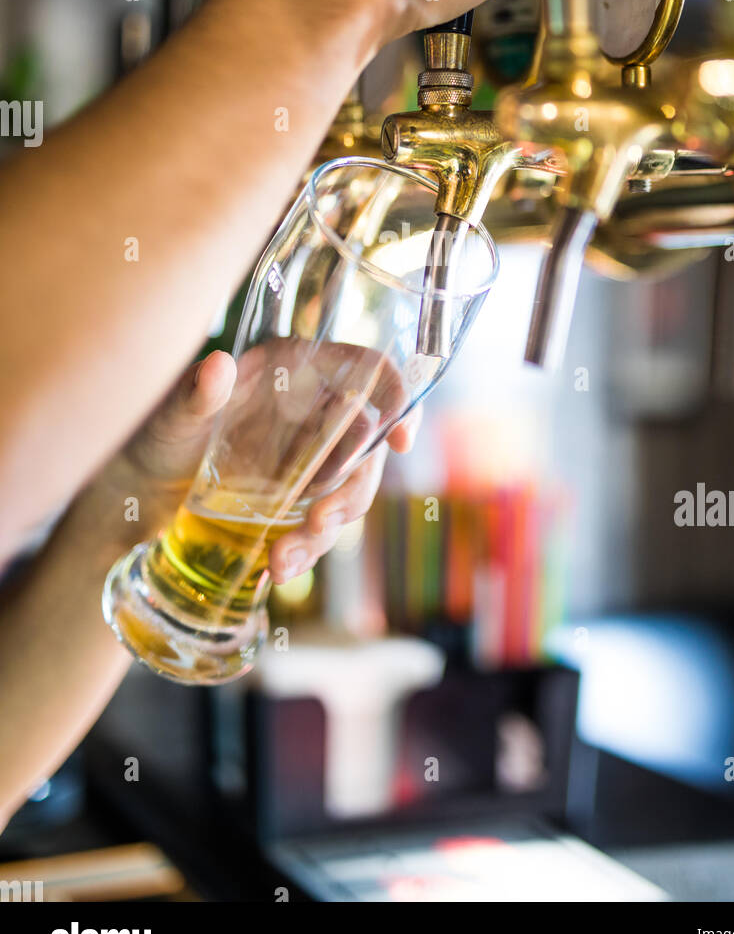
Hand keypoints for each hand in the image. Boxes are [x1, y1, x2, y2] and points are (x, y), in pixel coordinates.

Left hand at [101, 349, 418, 582]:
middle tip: (321, 522)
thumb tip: (216, 366)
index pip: (365, 370)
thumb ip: (194, 395)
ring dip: (329, 528)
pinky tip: (278, 567)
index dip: (396, 397)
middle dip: (353, 489)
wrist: (133, 496)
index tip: (400, 438)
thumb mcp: (168, 417)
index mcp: (293, 369)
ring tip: (285, 557)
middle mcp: (310, 411)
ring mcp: (308, 459)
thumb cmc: (152, 436)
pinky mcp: (296, 503)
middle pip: (367, 445)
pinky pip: (321, 526)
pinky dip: (307, 550)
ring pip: (349, 491)